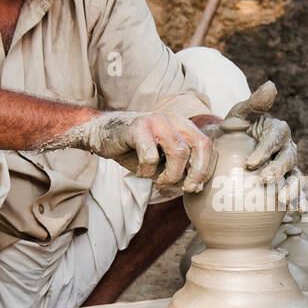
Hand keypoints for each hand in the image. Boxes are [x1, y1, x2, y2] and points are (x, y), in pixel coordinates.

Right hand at [40, 109, 213, 192]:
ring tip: (159, 180)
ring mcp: (156, 120)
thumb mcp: (161, 160)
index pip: (207, 145)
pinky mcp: (138, 127)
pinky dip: (147, 170)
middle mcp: (173, 119)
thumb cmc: (133, 149)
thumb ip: (179, 168)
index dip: (206, 169)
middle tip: (186, 187)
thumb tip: (195, 187)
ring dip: (171, 174)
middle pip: (200, 144)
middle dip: (198, 172)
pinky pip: (151, 155)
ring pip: (179, 151)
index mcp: (182, 125)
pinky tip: (140, 171)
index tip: (195, 187)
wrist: (101, 134)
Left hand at [202, 81, 302, 206]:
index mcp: (276, 130)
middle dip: (278, 169)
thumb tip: (272, 85)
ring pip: (297, 176)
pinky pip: (297, 193)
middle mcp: (287, 148)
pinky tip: (297, 213)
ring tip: (282, 201)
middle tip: (263, 180)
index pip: (275, 137)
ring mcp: (289, 167)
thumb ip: (253, 103)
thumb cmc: (232, 133)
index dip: (265, 149)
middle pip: (288, 158)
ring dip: (292, 188)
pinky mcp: (287, 184)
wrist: (226, 155)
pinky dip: (299, 202)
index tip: (249, 163)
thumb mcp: (237, 116)